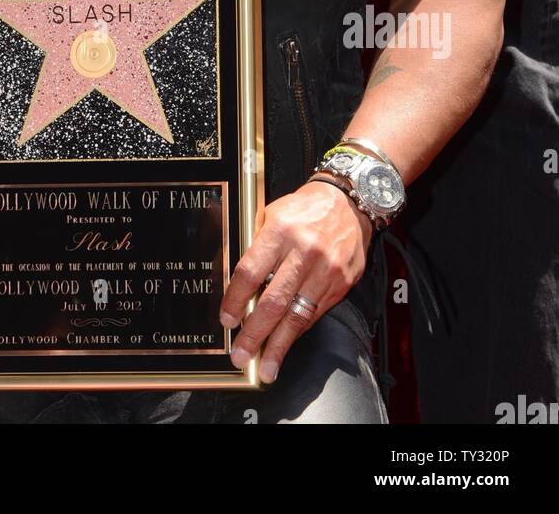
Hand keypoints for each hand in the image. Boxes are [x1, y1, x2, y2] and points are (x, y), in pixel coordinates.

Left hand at [219, 179, 371, 383]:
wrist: (348, 205)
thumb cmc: (304, 209)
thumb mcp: (271, 214)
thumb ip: (252, 243)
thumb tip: (224, 271)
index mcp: (280, 231)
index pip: (250, 271)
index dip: (235, 299)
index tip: (227, 320)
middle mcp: (303, 252)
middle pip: (273, 301)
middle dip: (254, 333)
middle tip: (240, 356)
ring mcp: (325, 271)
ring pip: (297, 316)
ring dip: (278, 346)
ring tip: (265, 368)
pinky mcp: (340, 284)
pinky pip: (314, 314)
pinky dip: (297, 333)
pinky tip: (285, 346)